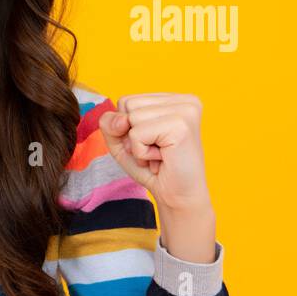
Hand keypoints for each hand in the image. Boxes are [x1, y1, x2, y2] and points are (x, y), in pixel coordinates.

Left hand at [97, 93, 211, 213]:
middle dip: (132, 135)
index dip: (128, 128)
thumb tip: (121, 118)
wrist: (176, 196)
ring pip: (130, 118)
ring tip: (160, 155)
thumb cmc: (152, 169)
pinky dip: (141, 152)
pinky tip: (162, 159)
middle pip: (127, 105)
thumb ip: (110, 123)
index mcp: (174, 99)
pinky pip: (136, 134)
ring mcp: (186, 110)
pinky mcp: (181, 125)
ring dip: (137, 145)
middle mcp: (184, 100)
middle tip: (156, 151)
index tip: (152, 143)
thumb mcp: (122, 142)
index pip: (126, 100)